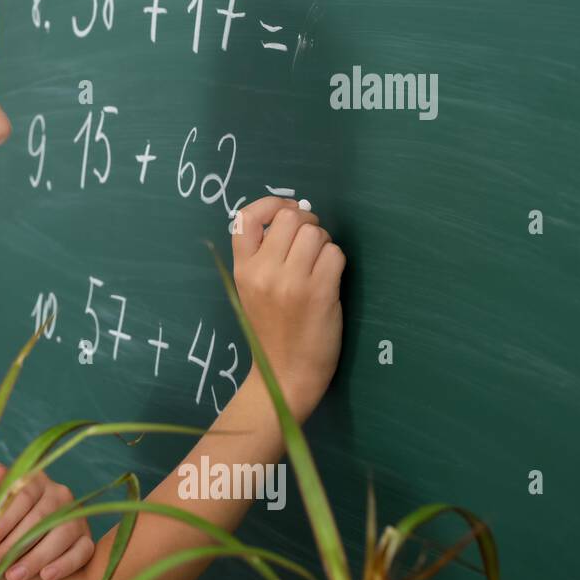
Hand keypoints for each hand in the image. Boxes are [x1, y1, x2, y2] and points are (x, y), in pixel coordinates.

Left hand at [0, 461, 94, 579]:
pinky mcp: (87, 540)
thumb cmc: (6, 516)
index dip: (4, 520)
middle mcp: (60, 495)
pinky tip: (46, 577)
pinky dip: (64, 565)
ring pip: (61, 535)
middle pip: (39, 519)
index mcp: (36, 481)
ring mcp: (76, 517)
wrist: (32, 536)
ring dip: (35, 558)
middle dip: (13, 546)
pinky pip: (82, 552)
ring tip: (13, 577)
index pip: (23, 496)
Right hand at [230, 196, 345, 423]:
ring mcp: (291, 282)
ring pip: (315, 232)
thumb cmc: (271, 331)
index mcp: (242, 270)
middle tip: (311, 243)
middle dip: (307, 223)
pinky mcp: (319, 292)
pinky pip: (335, 253)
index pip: (245, 217)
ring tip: (320, 264)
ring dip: (324, 243)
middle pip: (290, 218)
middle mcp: (263, 272)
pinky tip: (329, 279)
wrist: (284, 374)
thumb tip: (292, 214)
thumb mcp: (250, 291)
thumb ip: (261, 256)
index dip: (270, 205)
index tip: (286, 212)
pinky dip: (336, 261)